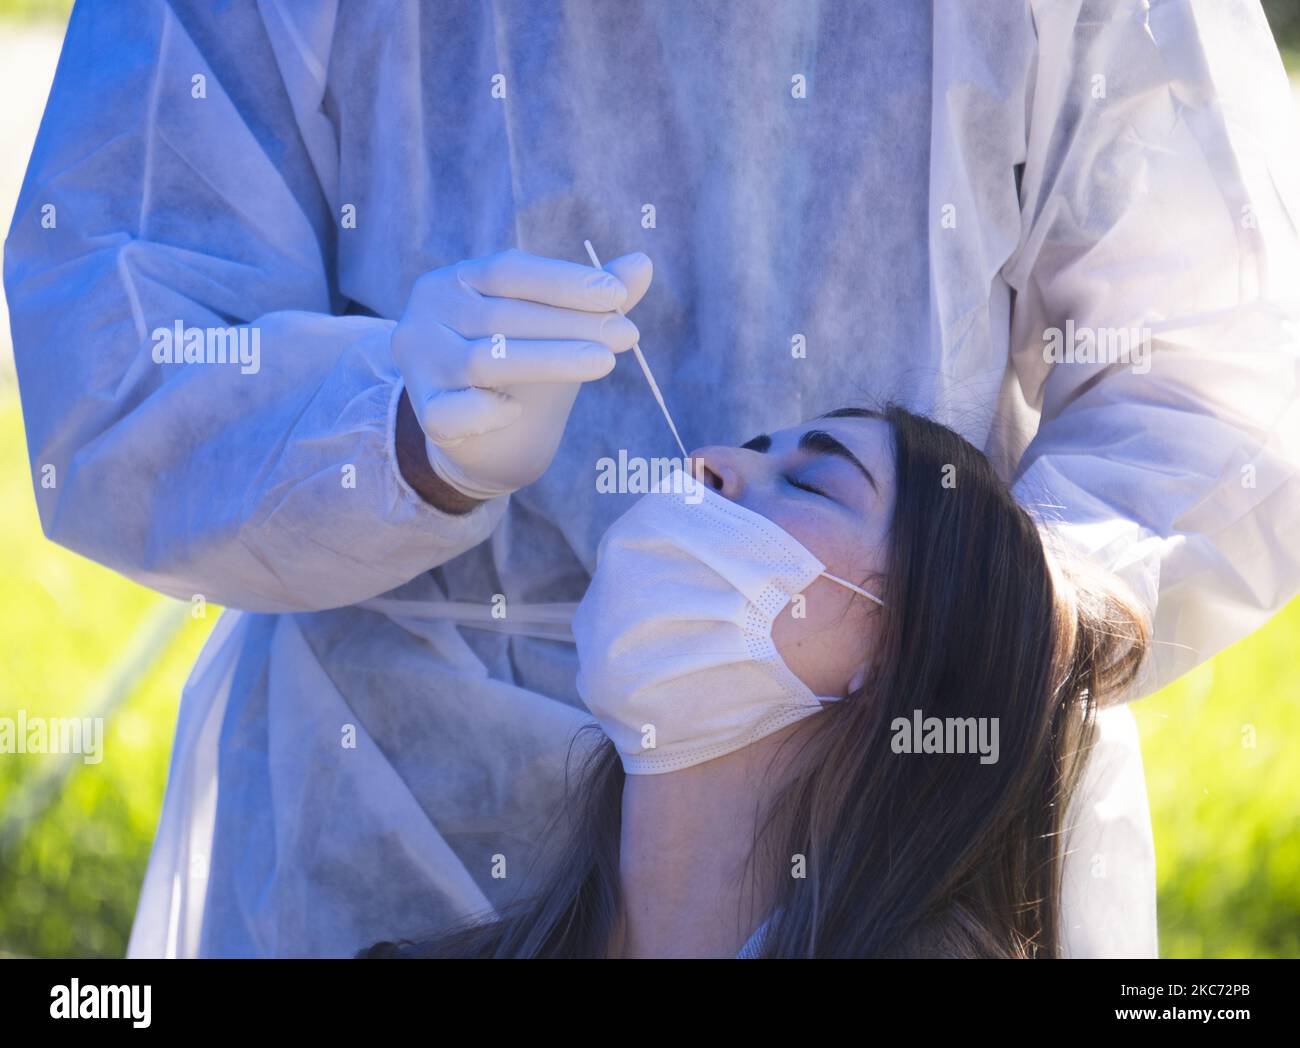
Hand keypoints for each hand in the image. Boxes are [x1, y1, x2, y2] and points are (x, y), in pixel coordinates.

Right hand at [391, 247, 652, 501]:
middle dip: (571, 325)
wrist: (489, 441)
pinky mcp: (424, 413)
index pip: (510, 271)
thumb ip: (593, 298)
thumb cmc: (524, 370)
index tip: (617, 296)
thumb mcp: (560, 329)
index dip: (564, 282)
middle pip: (503, 315)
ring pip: (485, 360)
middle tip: (627, 335)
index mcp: (457, 280)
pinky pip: (453, 412)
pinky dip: (485, 410)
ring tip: (604, 363)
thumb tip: (643, 262)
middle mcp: (429, 315)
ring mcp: (420, 364)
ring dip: (549, 360)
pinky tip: (516, 409)